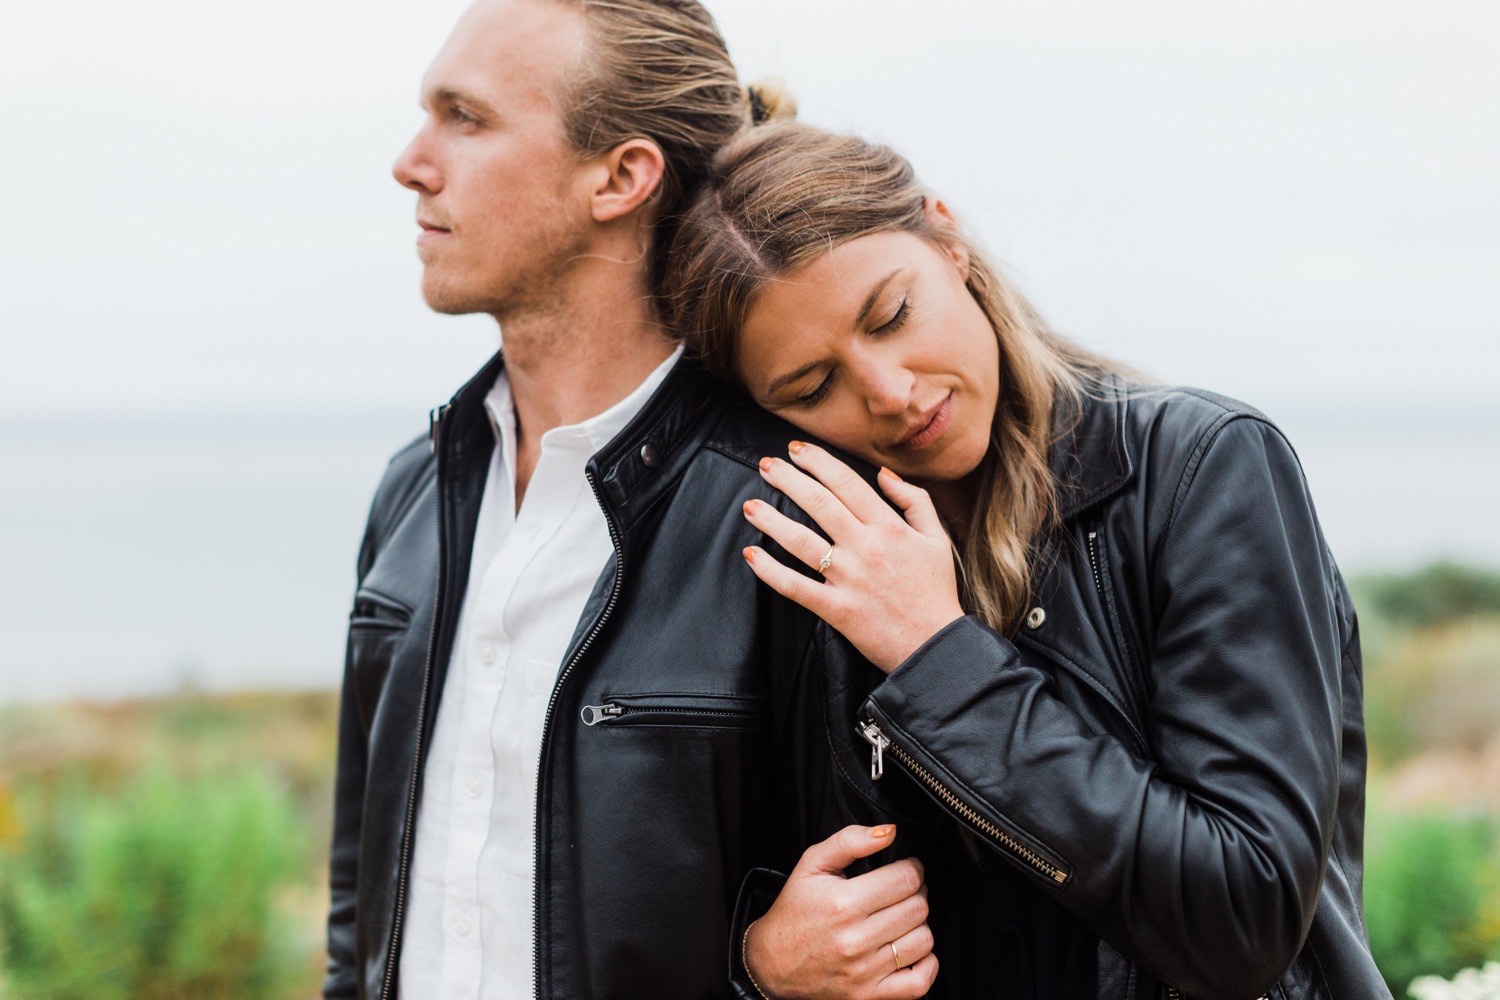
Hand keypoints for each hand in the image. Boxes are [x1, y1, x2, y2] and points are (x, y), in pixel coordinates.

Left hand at [743, 442, 964, 672]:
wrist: (937, 645)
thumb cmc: (936, 591)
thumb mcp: (936, 538)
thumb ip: (914, 501)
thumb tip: (883, 473)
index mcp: (889, 527)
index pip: (846, 483)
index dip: (818, 462)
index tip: (796, 450)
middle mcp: (866, 548)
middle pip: (819, 504)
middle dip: (788, 479)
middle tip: (764, 465)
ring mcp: (849, 579)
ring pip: (801, 541)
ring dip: (772, 520)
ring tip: (750, 506)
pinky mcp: (837, 609)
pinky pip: (796, 587)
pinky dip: (771, 572)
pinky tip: (751, 555)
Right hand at [745, 824, 937, 999]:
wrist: (773, 962)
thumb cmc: (794, 912)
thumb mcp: (811, 865)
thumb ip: (850, 841)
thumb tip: (889, 832)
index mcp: (844, 903)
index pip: (906, 879)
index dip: (914, 868)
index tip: (908, 867)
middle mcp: (856, 939)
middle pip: (918, 907)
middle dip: (917, 892)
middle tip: (903, 890)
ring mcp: (865, 971)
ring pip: (923, 940)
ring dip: (919, 925)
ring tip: (902, 917)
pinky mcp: (869, 995)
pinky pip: (919, 982)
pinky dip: (927, 964)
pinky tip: (912, 949)